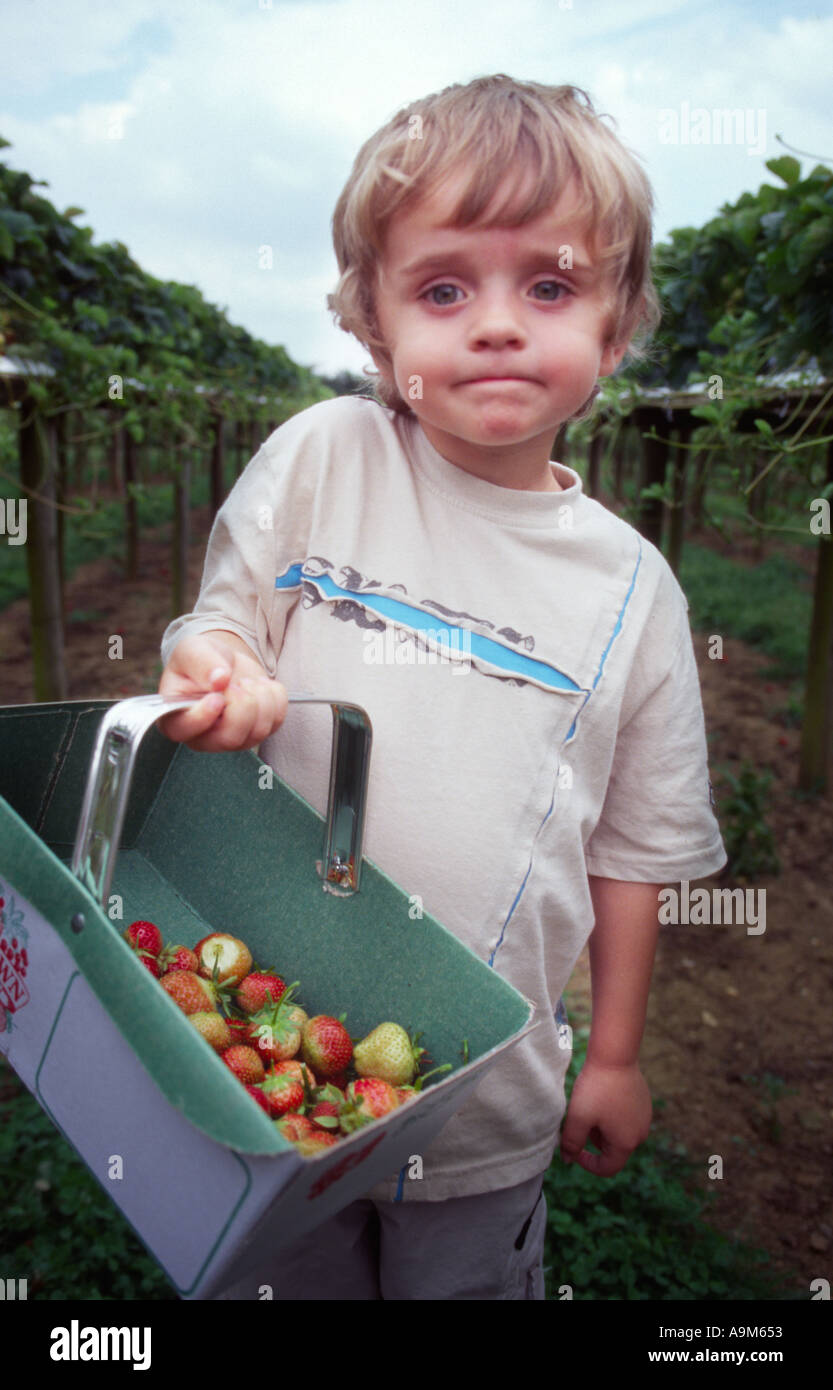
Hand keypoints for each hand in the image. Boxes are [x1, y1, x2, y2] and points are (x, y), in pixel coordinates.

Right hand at [157, 632, 287, 752]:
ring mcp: (233, 739)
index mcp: (176, 718)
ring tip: (245, 681)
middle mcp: (204, 737)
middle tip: (236, 683)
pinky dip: (274, 696)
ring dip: (259, 696)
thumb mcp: (192, 649)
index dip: (203, 716)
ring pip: (258, 731)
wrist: (224, 662)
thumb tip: (219, 679)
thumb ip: (201, 662)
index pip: (185, 730)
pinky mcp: (258, 733)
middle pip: (230, 738)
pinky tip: (258, 687)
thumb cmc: (200, 659)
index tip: (216, 697)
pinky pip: (277, 720)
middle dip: (241, 703)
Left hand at [558, 1060, 651, 1176]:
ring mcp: (644, 1118)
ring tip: (591, 1105)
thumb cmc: (595, 1088)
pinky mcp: (643, 1104)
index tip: (574, 1149)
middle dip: (593, 1140)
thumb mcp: (578, 1117)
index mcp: (626, 1143)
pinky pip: (625, 1119)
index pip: (607, 1168)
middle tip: (581, 1118)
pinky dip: (612, 1115)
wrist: (615, 1056)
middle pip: (613, 1150)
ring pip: (618, 1134)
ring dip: (602, 1127)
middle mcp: (640, 1134)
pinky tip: (602, 1096)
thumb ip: (571, 1142)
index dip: (587, 1164)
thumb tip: (568, 1160)